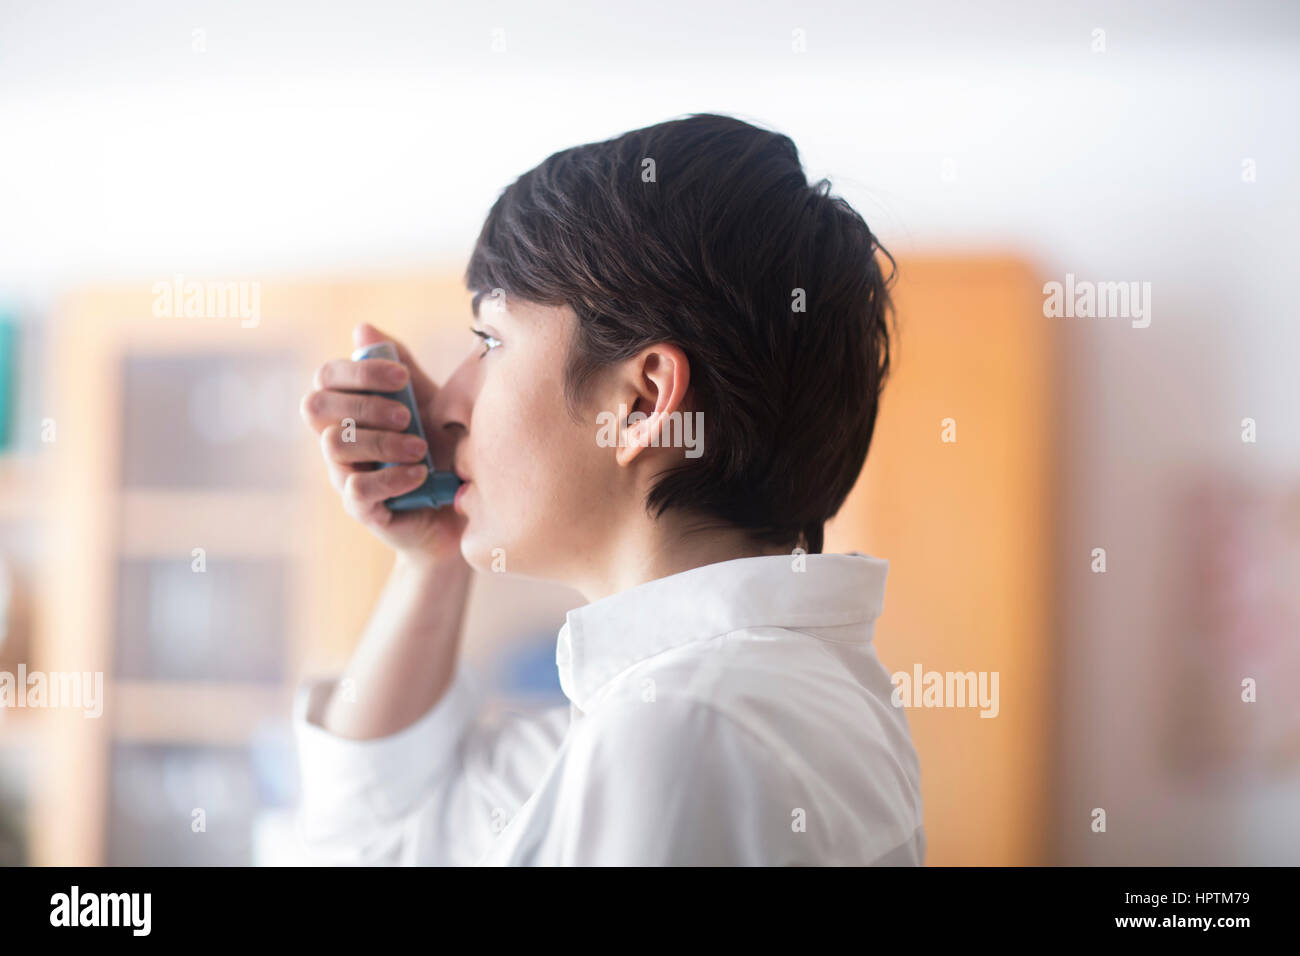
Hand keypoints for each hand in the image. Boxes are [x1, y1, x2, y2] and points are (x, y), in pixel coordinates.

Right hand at [300, 323, 465, 564]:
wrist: (461, 507)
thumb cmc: (440, 450)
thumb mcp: (428, 403)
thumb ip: (401, 369)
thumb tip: (362, 328)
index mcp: (348, 409)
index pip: (325, 377)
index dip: (358, 371)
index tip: (402, 376)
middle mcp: (337, 440)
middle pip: (315, 406)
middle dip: (364, 404)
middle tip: (408, 415)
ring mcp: (343, 475)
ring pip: (335, 444)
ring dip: (382, 442)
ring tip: (421, 449)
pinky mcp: (361, 509)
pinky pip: (356, 488)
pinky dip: (391, 477)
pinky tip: (419, 474)